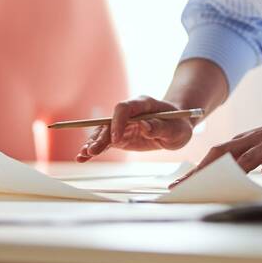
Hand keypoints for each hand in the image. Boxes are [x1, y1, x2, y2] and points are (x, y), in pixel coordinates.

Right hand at [76, 95, 194, 160]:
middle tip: (93, 151)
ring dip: (93, 143)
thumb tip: (144, 126)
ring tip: (83, 156)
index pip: (124, 108)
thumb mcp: (176, 128)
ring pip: (104, 132)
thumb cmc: (179, 124)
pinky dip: (95, 149)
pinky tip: (83, 158)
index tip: (117, 138)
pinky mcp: (121, 136)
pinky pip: (106, 142)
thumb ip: (160, 127)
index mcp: (143, 104)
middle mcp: (130, 112)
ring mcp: (123, 124)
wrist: (177, 126)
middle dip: (101, 136)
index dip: (118, 121)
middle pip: (110, 121)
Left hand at [169, 108, 261, 187]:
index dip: (196, 168)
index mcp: (244, 141)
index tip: (179, 184)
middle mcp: (253, 140)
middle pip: (223, 154)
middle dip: (203, 170)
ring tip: (216, 183)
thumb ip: (245, 157)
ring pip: (248, 156)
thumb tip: (226, 174)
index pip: (214, 154)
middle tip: (186, 186)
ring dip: (231, 170)